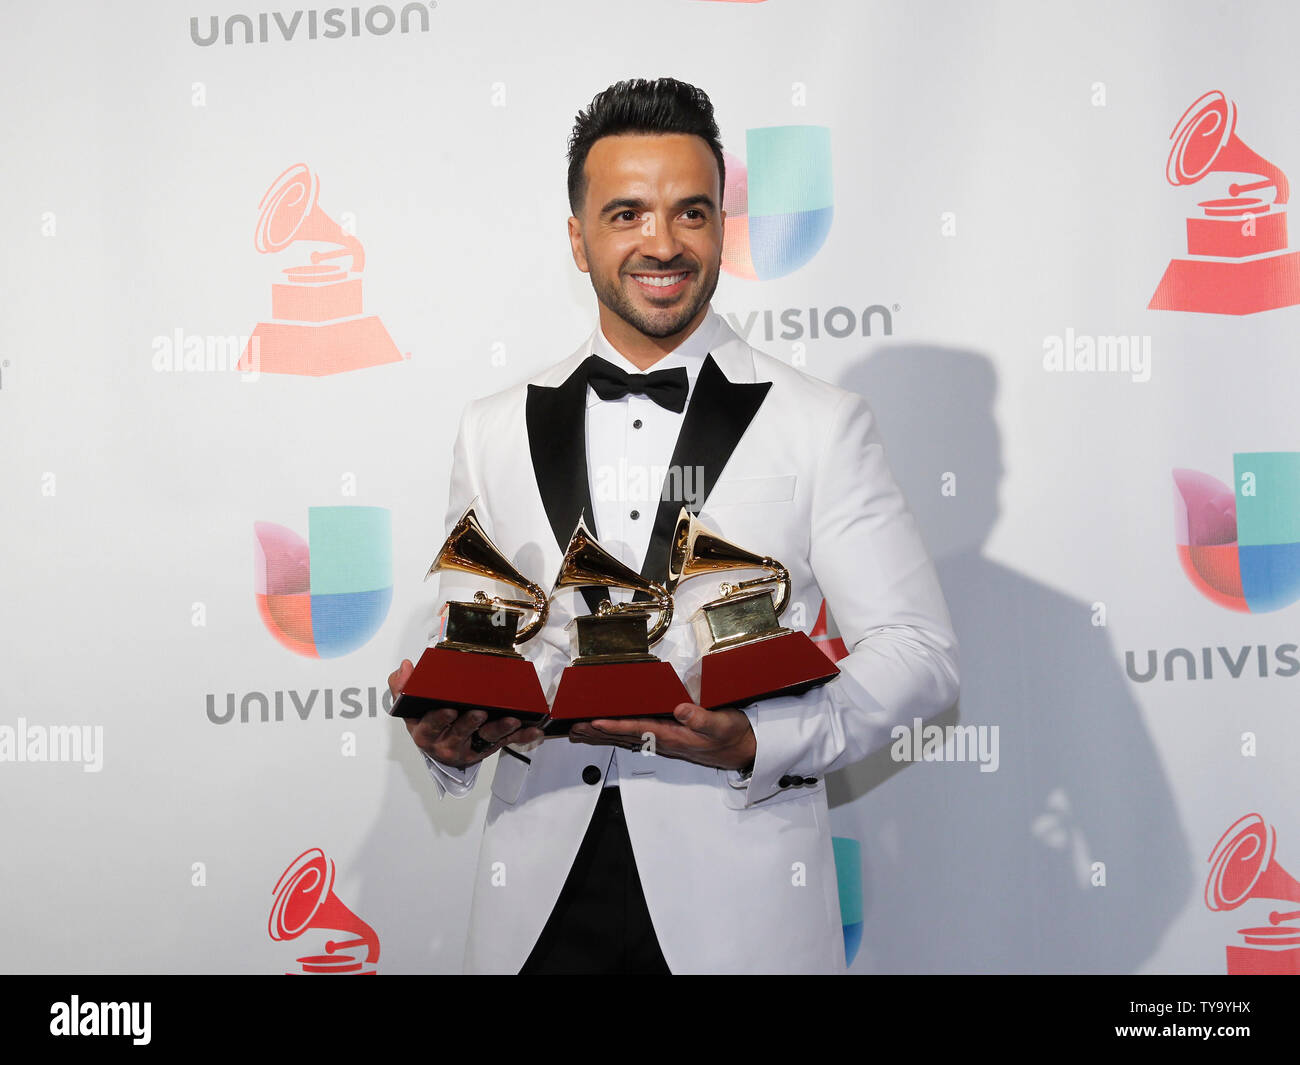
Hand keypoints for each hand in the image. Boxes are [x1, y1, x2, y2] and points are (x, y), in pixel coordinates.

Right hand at [387, 659, 545, 769]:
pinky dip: (521, 737)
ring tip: (512, 720)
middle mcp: (447, 743)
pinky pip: (506, 742)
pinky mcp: (488, 747)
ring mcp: (470, 747)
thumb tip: (405, 667)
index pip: (431, 726)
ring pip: (486, 739)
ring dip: (500, 729)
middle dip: (470, 724)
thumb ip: (401, 686)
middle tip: (480, 712)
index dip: (439, 719)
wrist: (439, 747)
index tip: (449, 710)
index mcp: (425, 732)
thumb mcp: (409, 707)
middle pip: (460, 734)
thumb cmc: (426, 722)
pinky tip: (534, 731)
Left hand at [569, 702, 755, 772]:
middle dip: (598, 732)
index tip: (595, 721)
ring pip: (626, 738)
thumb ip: (701, 718)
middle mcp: (664, 741)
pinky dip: (615, 733)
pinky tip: (605, 732)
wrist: (743, 750)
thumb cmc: (732, 735)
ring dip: (601, 735)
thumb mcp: (722, 724)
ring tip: (579, 731)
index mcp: (674, 736)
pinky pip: (634, 736)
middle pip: (624, 736)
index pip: (638, 729)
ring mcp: (663, 742)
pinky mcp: (666, 739)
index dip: (615, 725)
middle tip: (573, 728)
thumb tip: (680, 709)